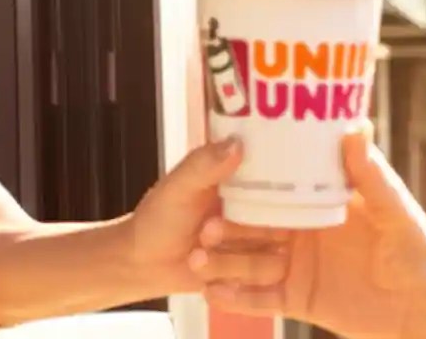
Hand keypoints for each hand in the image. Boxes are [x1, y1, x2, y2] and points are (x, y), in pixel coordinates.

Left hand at [127, 138, 290, 295]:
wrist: (145, 264)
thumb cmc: (159, 218)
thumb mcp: (177, 188)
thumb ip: (204, 165)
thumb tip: (238, 144)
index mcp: (246, 184)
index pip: (280, 184)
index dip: (274, 194)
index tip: (249, 205)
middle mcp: (260, 214)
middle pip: (280, 227)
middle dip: (239, 235)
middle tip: (205, 233)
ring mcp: (258, 245)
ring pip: (272, 260)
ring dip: (230, 261)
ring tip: (196, 256)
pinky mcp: (252, 274)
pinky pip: (262, 281)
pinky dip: (232, 280)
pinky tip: (207, 276)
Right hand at [200, 125, 425, 338]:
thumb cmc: (416, 248)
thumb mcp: (392, 208)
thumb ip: (369, 173)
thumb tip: (354, 126)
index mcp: (316, 205)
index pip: (273, 195)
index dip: (245, 194)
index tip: (217, 189)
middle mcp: (301, 233)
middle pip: (253, 230)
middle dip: (225, 231)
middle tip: (201, 232)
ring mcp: (296, 267)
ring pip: (250, 264)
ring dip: (223, 265)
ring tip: (198, 266)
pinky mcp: (298, 299)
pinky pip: (261, 299)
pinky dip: (237, 298)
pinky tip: (213, 296)